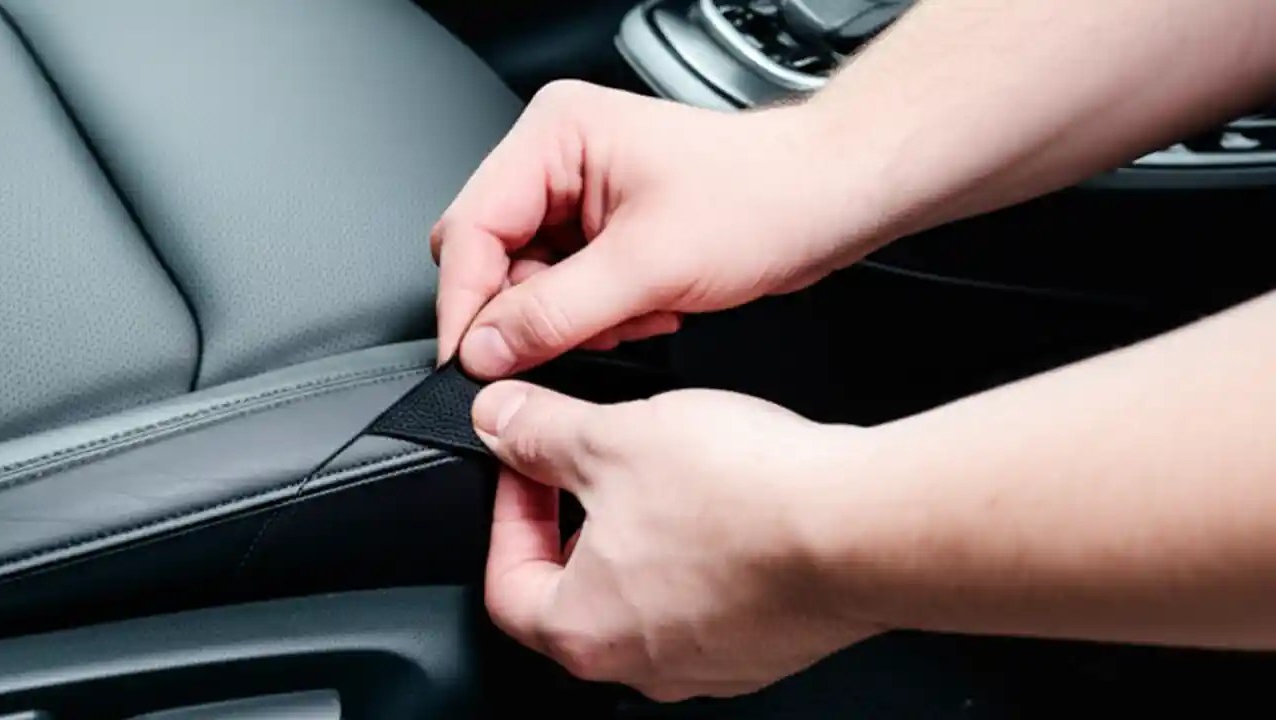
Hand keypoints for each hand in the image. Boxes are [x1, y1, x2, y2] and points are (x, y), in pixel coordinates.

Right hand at [431, 80, 881, 378]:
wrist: (826, 201)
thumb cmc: (763, 198)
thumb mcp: (649, 266)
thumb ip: (555, 313)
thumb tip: (485, 348)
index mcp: (556, 134)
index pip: (471, 229)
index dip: (466, 303)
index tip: (470, 362)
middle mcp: (559, 157)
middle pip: (492, 257)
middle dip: (534, 310)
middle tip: (578, 334)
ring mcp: (580, 195)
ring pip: (529, 284)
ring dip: (577, 318)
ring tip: (641, 309)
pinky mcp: (603, 230)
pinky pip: (566, 292)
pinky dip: (601, 316)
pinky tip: (650, 306)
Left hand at [473, 381, 882, 701]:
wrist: (861, 526)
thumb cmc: (742, 498)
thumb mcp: (611, 437)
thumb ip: (537, 432)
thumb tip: (499, 421)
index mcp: (581, 629)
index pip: (505, 582)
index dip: (506, 513)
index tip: (527, 466)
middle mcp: (641, 664)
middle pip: (574, 594)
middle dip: (571, 522)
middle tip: (587, 462)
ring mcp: (709, 663)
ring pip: (645, 597)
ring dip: (639, 536)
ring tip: (660, 472)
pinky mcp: (764, 647)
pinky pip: (708, 601)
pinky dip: (700, 554)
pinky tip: (723, 503)